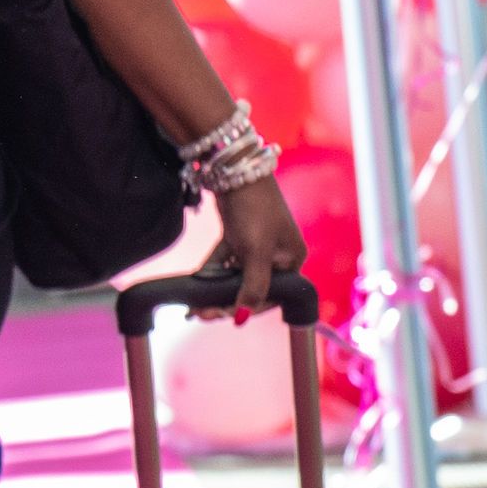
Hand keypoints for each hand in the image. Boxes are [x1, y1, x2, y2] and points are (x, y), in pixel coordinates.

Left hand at [201, 174, 306, 321]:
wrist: (235, 170)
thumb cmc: (254, 210)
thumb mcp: (255, 253)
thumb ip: (252, 286)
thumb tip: (243, 317)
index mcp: (291, 260)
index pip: (273, 295)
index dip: (249, 308)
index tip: (226, 318)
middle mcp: (277, 254)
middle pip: (251, 287)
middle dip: (227, 301)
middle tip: (202, 314)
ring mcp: (256, 245)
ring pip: (234, 275)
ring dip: (215, 290)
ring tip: (195, 307)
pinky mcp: (238, 235)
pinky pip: (224, 261)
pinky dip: (211, 272)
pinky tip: (195, 287)